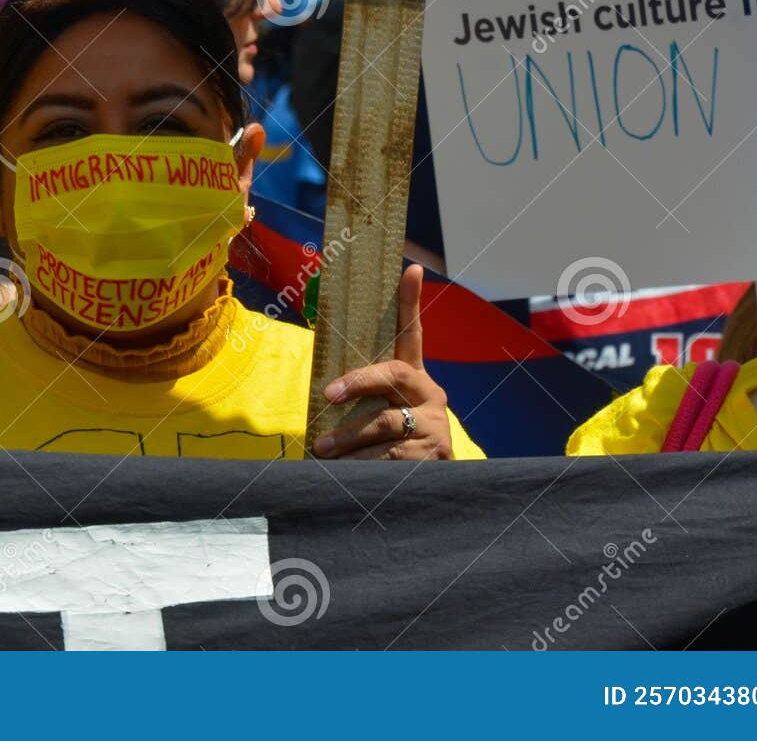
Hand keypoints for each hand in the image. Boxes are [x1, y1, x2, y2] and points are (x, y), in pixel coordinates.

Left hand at [313, 264, 454, 460]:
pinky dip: (361, 466)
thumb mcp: (378, 411)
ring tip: (322, 448)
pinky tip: (343, 474)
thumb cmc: (389, 441)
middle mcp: (430, 395)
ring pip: (384, 423)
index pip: (412, 335)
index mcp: (415, 378)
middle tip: (327, 394)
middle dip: (358, 382)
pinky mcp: (433, 457)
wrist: (426, 487)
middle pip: (392, 375)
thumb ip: (360, 394)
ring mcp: (435, 426)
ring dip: (348, 437)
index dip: (410, 302)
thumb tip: (321, 383)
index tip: (412, 270)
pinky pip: (389, 458)